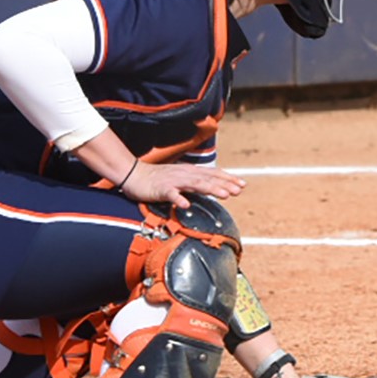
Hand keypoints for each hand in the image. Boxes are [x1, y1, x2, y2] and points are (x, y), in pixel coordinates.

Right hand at [117, 160, 245, 208]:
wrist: (134, 175)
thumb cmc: (157, 179)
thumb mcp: (179, 178)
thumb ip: (194, 183)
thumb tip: (211, 187)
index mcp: (189, 172)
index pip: (212, 174)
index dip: (228, 178)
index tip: (242, 184)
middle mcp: (184, 174)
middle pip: (208, 179)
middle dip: (225, 184)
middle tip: (239, 190)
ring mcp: (173, 181)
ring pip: (195, 184)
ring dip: (210, 188)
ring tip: (224, 195)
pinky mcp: (161, 189)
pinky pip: (171, 194)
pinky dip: (179, 199)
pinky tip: (186, 205)